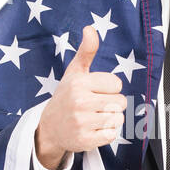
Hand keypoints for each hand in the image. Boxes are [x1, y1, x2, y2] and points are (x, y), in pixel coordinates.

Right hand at [35, 25, 126, 168]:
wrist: (49, 127)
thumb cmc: (66, 97)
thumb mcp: (75, 72)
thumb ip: (86, 51)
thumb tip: (90, 29)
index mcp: (79, 82)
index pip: (116, 84)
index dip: (109, 88)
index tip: (96, 91)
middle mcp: (79, 101)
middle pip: (120, 102)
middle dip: (112, 104)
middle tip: (95, 106)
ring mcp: (82, 122)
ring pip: (118, 118)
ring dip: (110, 119)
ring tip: (94, 117)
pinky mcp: (85, 140)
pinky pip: (112, 135)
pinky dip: (107, 133)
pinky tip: (93, 129)